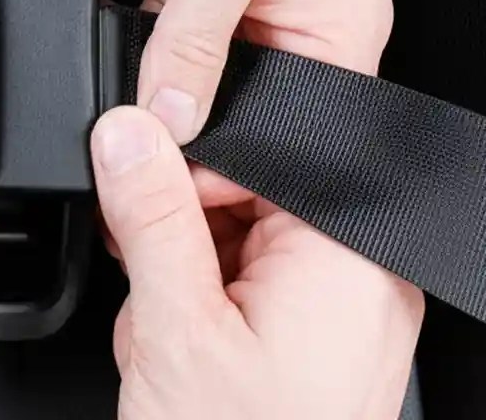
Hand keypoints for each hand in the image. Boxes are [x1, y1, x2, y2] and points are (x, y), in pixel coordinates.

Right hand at [91, 107, 423, 419]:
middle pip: (245, 196)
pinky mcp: (314, 342)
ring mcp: (338, 314)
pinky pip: (246, 286)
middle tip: (151, 289)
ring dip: (179, 280)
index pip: (260, 151)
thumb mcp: (176, 326)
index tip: (134, 191)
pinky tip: (181, 352)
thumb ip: (150, 217)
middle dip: (178, 236)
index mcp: (348, 255)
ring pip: (234, 241)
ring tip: (166, 339)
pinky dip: (199, 309)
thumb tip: (126, 135)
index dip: (185, 168)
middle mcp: (359, 277)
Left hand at [134, 0, 390, 143]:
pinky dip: (151, 36)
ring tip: (122, 92)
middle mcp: (307, 16)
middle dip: (191, 125)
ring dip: (165, 80)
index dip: (229, 163)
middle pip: (247, 107)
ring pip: (207, 68)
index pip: (294, 133)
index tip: (168, 181)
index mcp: (339, 25)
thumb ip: (189, 45)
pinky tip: (120, 41)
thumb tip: (171, 121)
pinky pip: (182, 25)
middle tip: (134, 143)